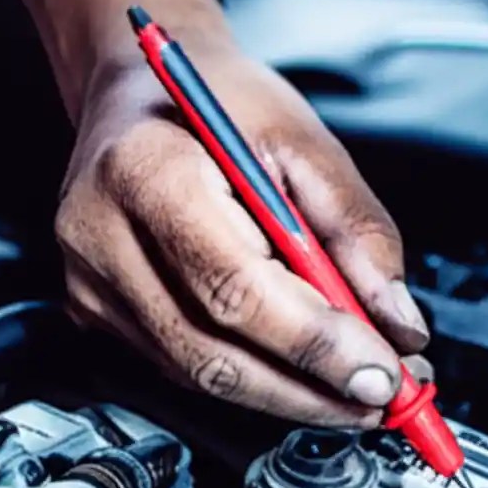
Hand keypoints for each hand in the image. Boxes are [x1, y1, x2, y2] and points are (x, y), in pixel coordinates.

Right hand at [57, 45, 429, 425]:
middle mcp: (99, 234)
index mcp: (146, 170)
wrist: (147, 90)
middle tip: (383, 397)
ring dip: (290, 396)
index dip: (314, 344)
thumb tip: (397, 325)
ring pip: (200, 376)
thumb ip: (359, 234)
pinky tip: (305, 373)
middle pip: (213, 352)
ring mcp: (90, 282)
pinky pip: (185, 370)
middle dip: (310, 389)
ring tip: (357, 389)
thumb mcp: (307, 145)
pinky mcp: (96, 312)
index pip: (235, 287)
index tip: (381, 372)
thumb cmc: (221, 105)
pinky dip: (256, 381)